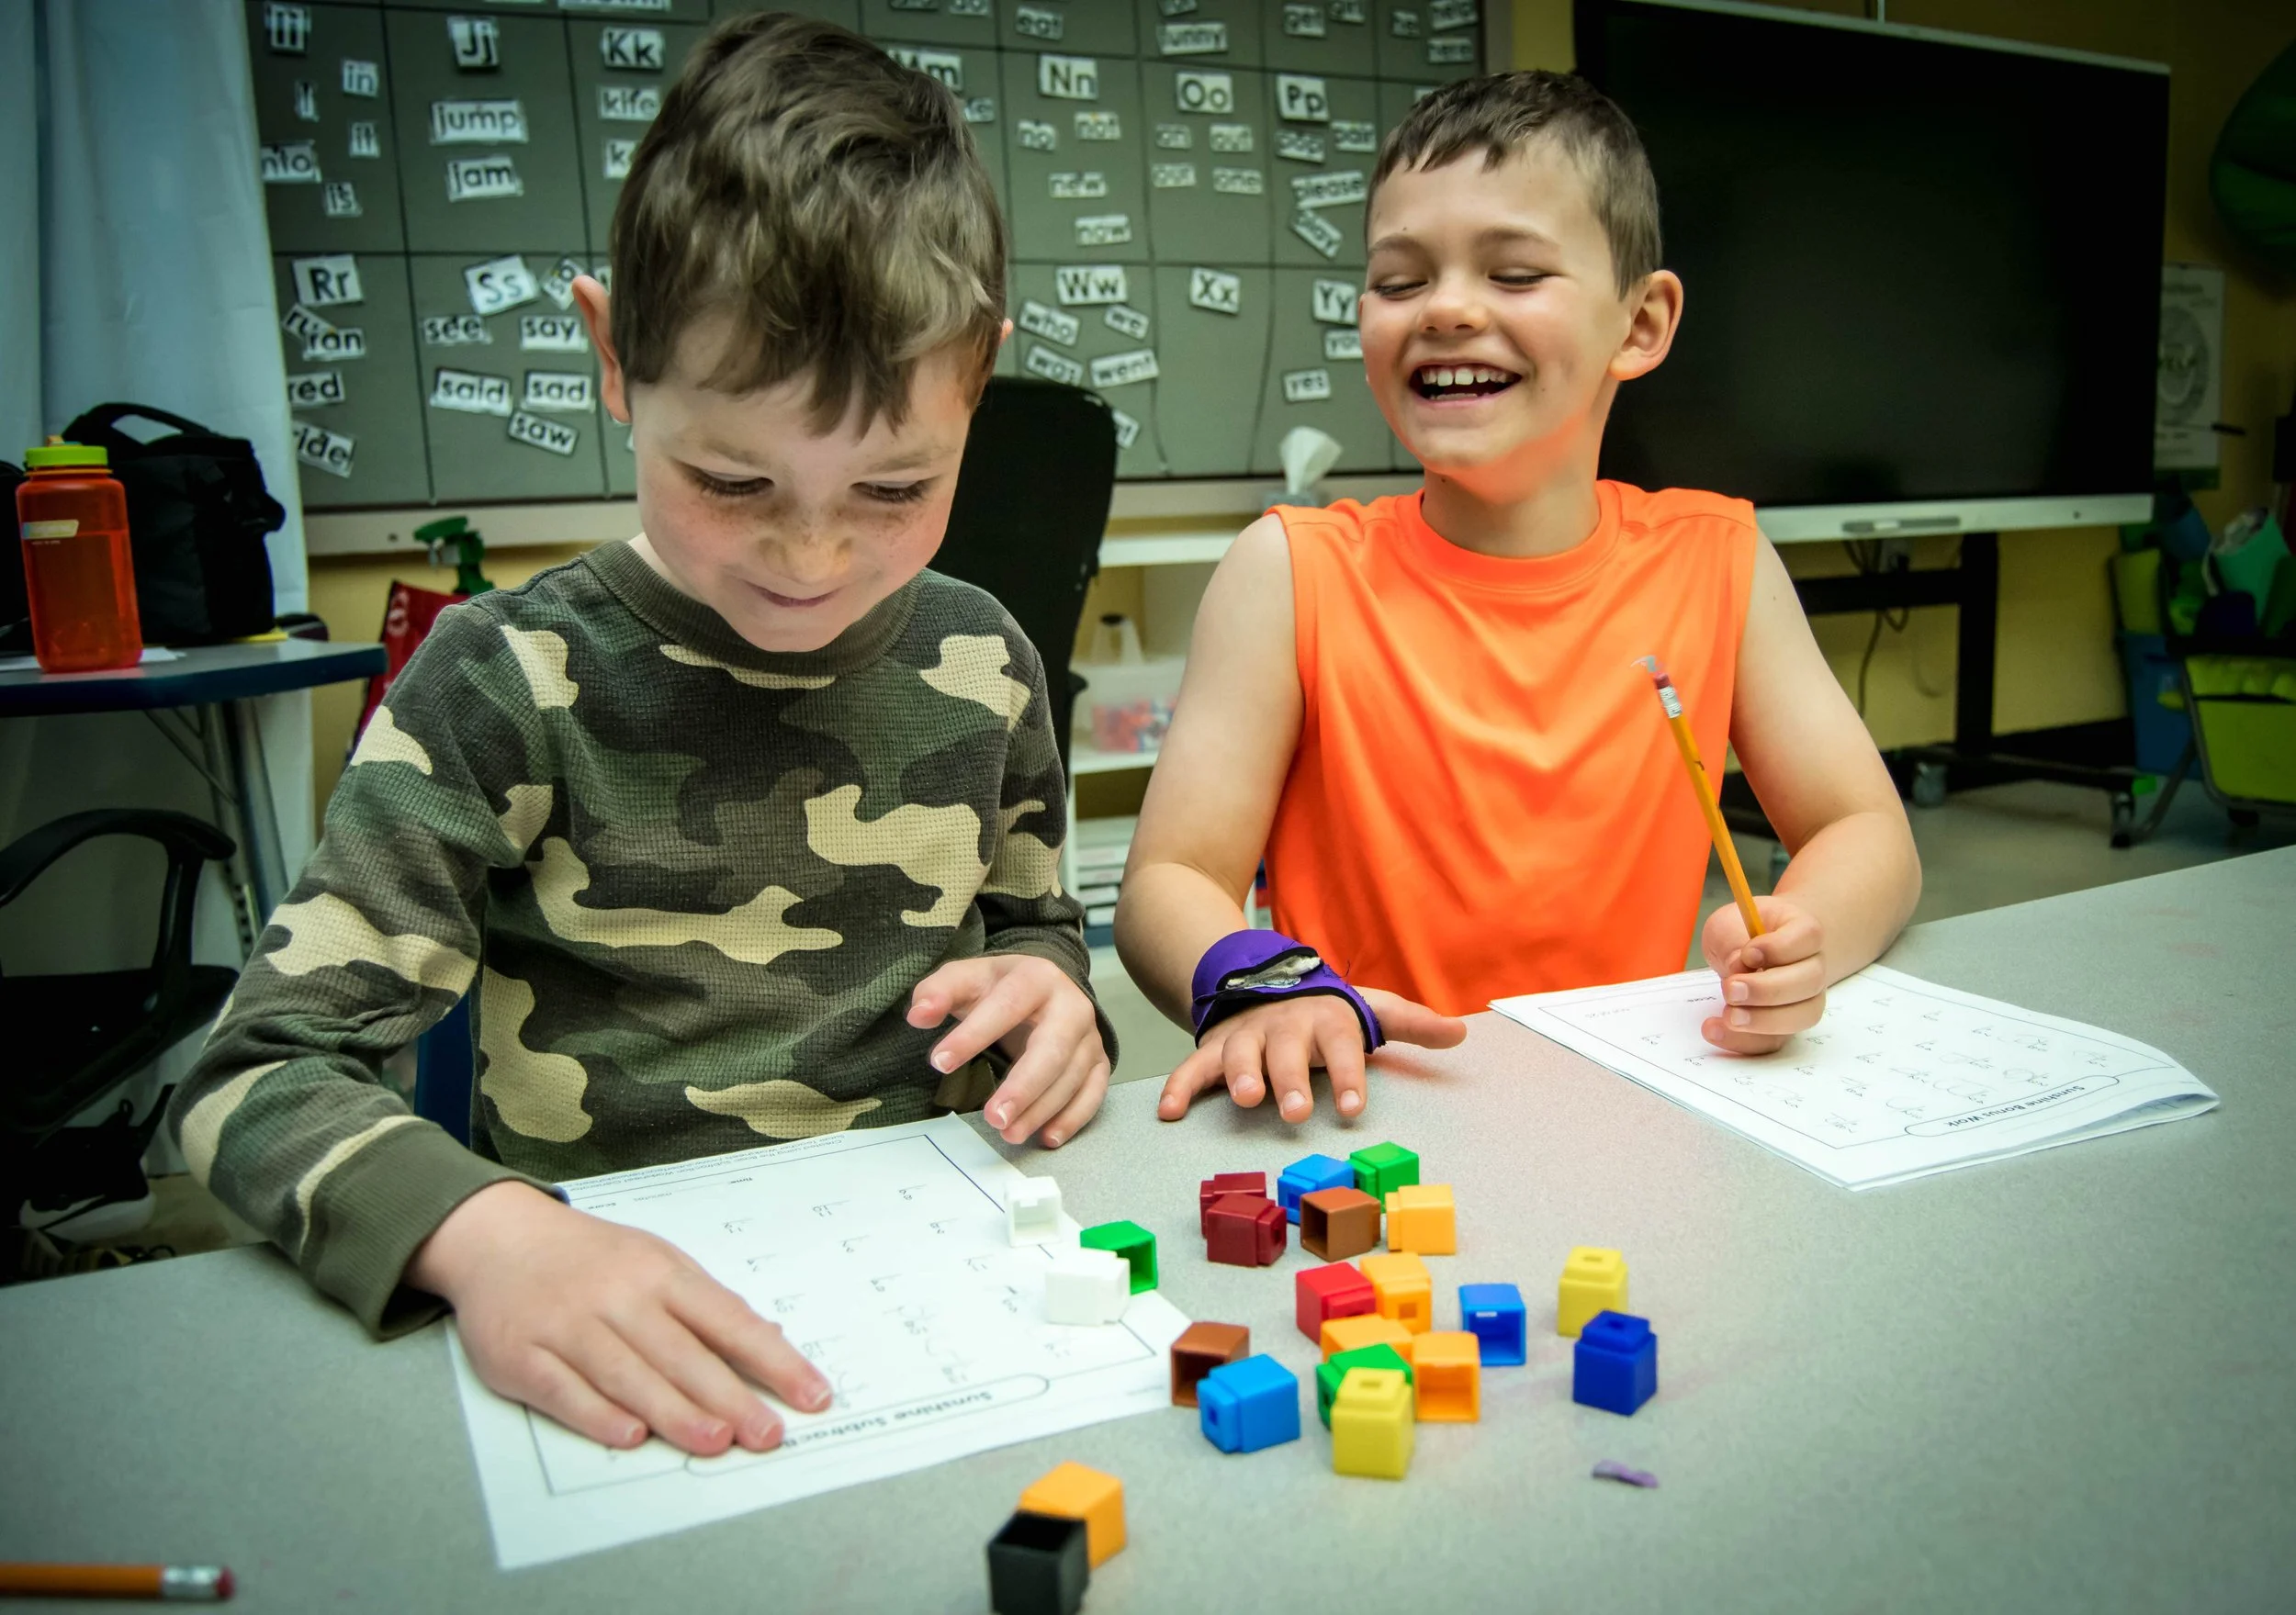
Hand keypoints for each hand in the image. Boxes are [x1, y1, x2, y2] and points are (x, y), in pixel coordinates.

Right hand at [407, 1182, 831, 1455]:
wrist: (498, 1237)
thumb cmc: (592, 1258)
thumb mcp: (656, 1262)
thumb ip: (708, 1305)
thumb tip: (770, 1341)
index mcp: (661, 1272)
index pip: (729, 1320)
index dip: (774, 1360)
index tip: (812, 1394)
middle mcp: (618, 1297)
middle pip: (682, 1353)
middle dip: (730, 1396)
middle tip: (769, 1433)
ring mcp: (568, 1326)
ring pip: (628, 1374)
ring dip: (675, 1412)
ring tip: (716, 1441)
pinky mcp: (522, 1355)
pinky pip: (565, 1390)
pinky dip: (598, 1415)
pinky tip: (631, 1437)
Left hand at [908, 954, 1109, 1147]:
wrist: (1047, 984)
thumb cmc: (1001, 986)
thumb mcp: (967, 977)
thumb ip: (938, 992)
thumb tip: (918, 1015)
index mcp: (1037, 977)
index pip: (1007, 1006)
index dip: (974, 1034)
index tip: (940, 1062)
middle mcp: (1071, 1006)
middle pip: (1053, 1049)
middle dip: (1024, 1086)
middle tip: (993, 1118)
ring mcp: (1089, 1037)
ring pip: (1073, 1077)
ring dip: (1042, 1109)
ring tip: (1009, 1133)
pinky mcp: (1098, 1061)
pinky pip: (1094, 1093)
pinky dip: (1073, 1118)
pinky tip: (1047, 1137)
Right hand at [1156, 987, 1466, 1123]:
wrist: (1263, 979)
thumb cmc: (1325, 1010)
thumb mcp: (1368, 1009)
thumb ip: (1411, 1023)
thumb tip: (1460, 1034)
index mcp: (1326, 1019)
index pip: (1341, 1045)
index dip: (1348, 1075)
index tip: (1354, 1107)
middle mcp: (1285, 1026)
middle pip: (1288, 1050)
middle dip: (1291, 1080)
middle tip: (1298, 1112)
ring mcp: (1247, 1035)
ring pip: (1240, 1053)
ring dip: (1241, 1075)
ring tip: (1246, 1100)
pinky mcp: (1215, 1047)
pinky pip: (1193, 1065)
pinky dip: (1179, 1086)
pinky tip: (1170, 1112)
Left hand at [1700, 894, 1825, 1052]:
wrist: (1741, 952)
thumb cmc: (1738, 933)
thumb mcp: (1727, 925)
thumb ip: (1732, 941)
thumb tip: (1738, 968)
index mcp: (1802, 931)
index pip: (1808, 936)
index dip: (1780, 947)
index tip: (1747, 954)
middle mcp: (1812, 965)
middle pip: (1810, 980)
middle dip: (1768, 989)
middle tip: (1730, 989)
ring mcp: (1804, 999)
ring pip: (1802, 1015)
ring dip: (1762, 1020)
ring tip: (1727, 1015)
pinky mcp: (1785, 1026)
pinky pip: (1774, 1040)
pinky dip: (1744, 1040)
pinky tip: (1714, 1029)